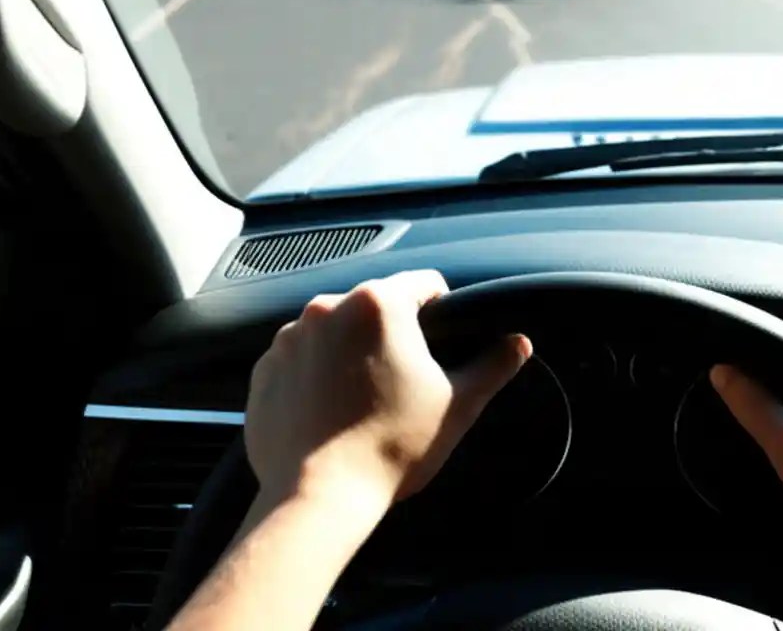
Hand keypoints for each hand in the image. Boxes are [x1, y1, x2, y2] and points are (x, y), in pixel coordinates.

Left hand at [245, 270, 531, 512]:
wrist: (318, 498)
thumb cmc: (391, 448)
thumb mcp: (457, 405)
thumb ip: (493, 366)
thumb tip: (519, 344)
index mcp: (378, 305)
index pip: (424, 284)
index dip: (442, 311)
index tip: (442, 343)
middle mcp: (326, 309)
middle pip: (375, 307)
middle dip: (391, 335)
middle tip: (403, 383)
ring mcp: (288, 339)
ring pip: (334, 332)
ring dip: (350, 353)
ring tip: (363, 401)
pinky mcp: (263, 370)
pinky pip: (299, 360)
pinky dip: (315, 377)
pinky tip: (330, 412)